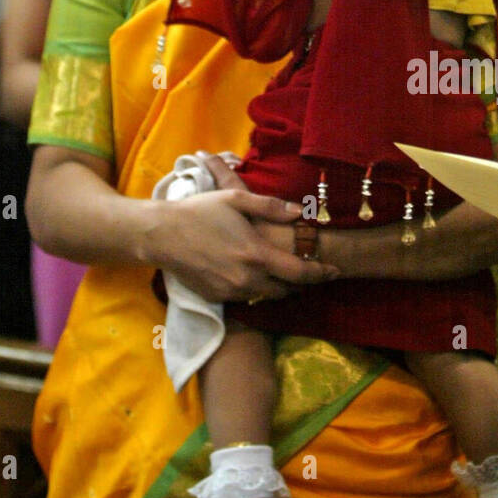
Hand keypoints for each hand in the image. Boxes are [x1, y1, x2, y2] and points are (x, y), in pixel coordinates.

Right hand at [144, 152, 339, 300]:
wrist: (161, 235)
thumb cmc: (200, 211)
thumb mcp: (237, 199)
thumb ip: (272, 207)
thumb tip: (301, 213)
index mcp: (257, 254)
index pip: (300, 273)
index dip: (321, 273)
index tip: (335, 271)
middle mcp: (247, 278)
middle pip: (286, 290)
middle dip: (301, 283)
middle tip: (309, 271)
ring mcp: (231, 291)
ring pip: (266, 295)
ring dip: (278, 286)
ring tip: (283, 273)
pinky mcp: (216, 297)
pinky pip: (245, 296)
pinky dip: (254, 288)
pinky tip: (254, 275)